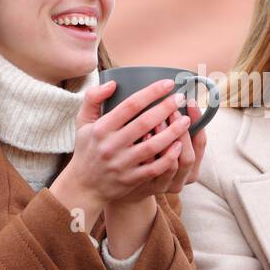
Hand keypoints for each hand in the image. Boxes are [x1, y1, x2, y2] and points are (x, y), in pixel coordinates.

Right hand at [57, 78, 192, 206]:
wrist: (84, 186)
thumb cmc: (87, 149)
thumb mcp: (83, 122)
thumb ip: (93, 99)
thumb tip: (113, 83)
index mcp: (101, 128)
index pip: (130, 105)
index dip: (151, 92)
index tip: (168, 84)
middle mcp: (111, 146)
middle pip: (144, 123)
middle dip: (166, 108)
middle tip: (180, 99)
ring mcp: (122, 164)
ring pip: (153, 146)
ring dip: (172, 132)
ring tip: (186, 120)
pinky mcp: (131, 179)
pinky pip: (154, 168)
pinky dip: (168, 157)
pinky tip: (180, 145)